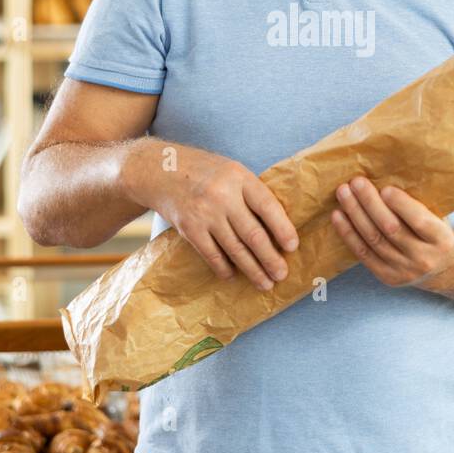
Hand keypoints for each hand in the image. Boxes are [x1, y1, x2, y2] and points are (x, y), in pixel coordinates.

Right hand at [137, 142, 297, 290]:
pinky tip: (234, 276)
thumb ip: (251, 193)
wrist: (160, 169)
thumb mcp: (231, 171)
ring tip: (265, 283)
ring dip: (252, 270)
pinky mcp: (189, 228)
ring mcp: (205, 214)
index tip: (293, 247)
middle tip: (282, 274)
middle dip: (270, 258)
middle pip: (253, 234)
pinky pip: (212, 254)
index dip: (283, 229)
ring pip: (235, 249)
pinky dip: (224, 268)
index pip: (267, 206)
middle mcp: (223, 196)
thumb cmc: (203, 171)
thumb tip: (278, 226)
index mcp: (239, 178)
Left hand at [331, 176, 453, 287]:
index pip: (420, 221)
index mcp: (442, 240)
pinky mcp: (387, 277)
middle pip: (391, 229)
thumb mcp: (438, 217)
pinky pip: (363, 254)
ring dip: (355, 214)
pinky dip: (348, 233)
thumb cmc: (435, 232)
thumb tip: (388, 174)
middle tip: (356, 182)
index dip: (401, 205)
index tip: (385, 188)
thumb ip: (419, 203)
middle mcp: (424, 258)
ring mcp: (404, 270)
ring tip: (343, 193)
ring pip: (373, 240)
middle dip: (370, 203)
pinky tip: (338, 215)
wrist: (443, 267)